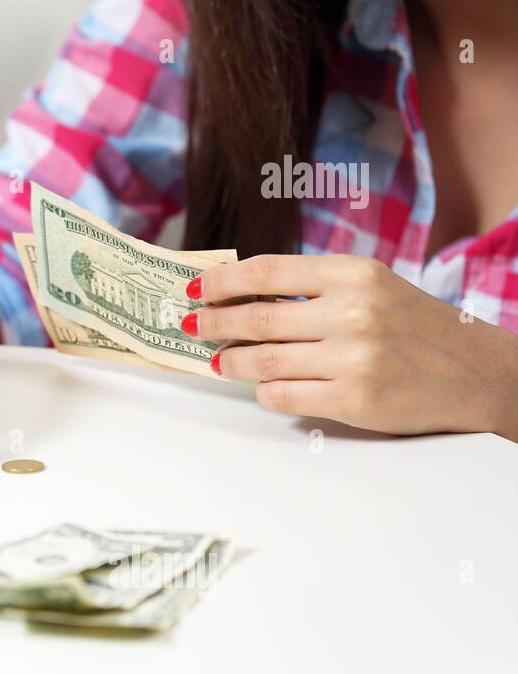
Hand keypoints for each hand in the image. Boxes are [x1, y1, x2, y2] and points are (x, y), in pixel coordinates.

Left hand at [185, 254, 517, 438]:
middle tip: (192, 327)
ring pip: (263, 361)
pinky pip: (284, 396)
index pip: (267, 272)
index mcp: (354, 275)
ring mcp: (353, 359)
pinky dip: (265, 392)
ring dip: (231, 362)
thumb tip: (243, 297)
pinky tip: (263, 387)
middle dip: (214, 323)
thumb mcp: (374, 289)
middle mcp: (353, 313)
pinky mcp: (353, 401)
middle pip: (256, 318)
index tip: (195, 288)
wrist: (480, 375)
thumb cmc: (418, 329)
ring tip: (219, 361)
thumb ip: (316, 289)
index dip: (223, 281)